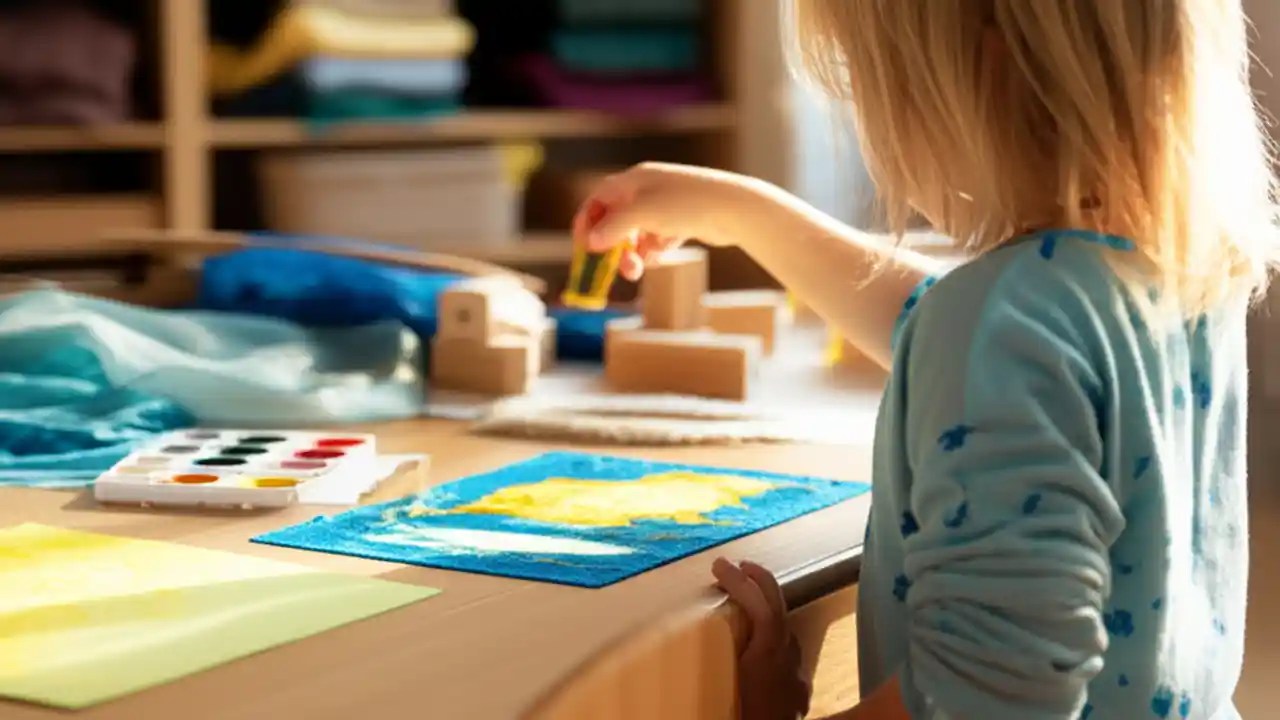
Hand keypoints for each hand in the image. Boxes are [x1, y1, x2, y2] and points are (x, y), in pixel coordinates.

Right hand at [572, 162, 777, 280]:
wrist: (735, 208)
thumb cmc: (686, 204)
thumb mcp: (642, 214)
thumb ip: (612, 228)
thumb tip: (589, 242)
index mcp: (634, 180)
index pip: (599, 199)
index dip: (587, 222)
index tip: (582, 247)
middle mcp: (648, 190)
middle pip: (616, 220)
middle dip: (612, 246)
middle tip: (614, 268)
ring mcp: (666, 207)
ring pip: (637, 235)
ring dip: (633, 254)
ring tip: (639, 269)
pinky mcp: (681, 223)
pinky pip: (657, 241)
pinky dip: (653, 251)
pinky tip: (660, 256)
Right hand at [713, 557, 811, 719]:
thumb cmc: (746, 712)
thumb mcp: (723, 687)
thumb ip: (714, 656)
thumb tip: (668, 649)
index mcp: (768, 658)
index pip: (763, 608)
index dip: (741, 583)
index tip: (719, 565)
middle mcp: (788, 660)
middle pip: (780, 607)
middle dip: (758, 580)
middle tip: (735, 566)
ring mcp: (797, 673)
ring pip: (786, 628)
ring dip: (766, 605)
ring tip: (743, 595)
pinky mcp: (799, 690)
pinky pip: (788, 651)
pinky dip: (773, 635)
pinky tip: (758, 640)